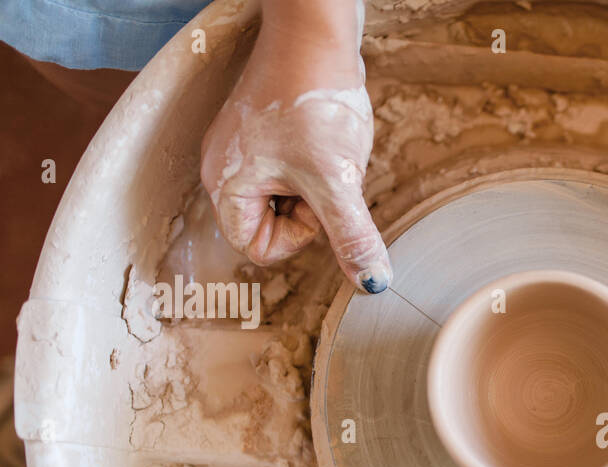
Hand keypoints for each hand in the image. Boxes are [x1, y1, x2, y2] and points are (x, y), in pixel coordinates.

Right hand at [199, 2, 390, 292]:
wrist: (316, 31)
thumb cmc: (316, 102)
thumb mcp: (338, 180)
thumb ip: (352, 237)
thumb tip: (373, 284)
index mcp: (227, 184)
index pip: (259, 248)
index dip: (298, 234)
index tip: (316, 198)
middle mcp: (225, 168)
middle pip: (273, 222)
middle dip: (309, 206)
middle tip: (323, 170)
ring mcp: (244, 148)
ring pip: (289, 194)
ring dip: (317, 183)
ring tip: (325, 148)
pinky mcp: (265, 130)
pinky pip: (294, 167)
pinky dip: (317, 160)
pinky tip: (325, 133)